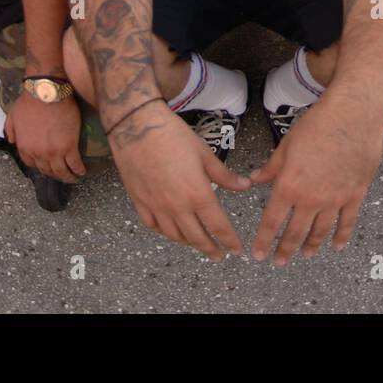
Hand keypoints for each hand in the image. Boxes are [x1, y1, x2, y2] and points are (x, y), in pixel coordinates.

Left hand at [8, 92, 85, 182]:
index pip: (31, 164)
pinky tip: (82, 171)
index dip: (39, 166)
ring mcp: (54, 152)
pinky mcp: (70, 146)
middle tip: (61, 174)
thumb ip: (10, 130)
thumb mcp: (12, 116)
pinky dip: (78, 169)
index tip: (45, 166)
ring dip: (67, 176)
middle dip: (54, 174)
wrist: (46, 93)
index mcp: (25, 147)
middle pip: (47, 170)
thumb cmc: (30, 101)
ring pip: (61, 171)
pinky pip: (75, 164)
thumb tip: (12, 140)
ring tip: (72, 177)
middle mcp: (38, 153)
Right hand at [110, 101, 249, 260]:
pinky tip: (171, 231)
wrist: (137, 127)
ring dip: (189, 243)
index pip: (218, 226)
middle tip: (219, 255)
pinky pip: (153, 226)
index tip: (237, 250)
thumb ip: (225, 175)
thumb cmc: (173, 136)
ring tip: (198, 244)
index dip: (229, 241)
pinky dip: (165, 233)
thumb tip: (245, 186)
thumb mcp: (204, 154)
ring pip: (175, 236)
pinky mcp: (140, 202)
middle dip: (211, 249)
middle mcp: (177, 206)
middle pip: (197, 238)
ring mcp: (156, 206)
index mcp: (198, 194)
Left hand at [250, 90, 382, 264]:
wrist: (352, 116)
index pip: (272, 221)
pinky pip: (347, 222)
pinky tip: (337, 246)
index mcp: (289, 185)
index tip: (258, 255)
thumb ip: (271, 168)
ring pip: (320, 231)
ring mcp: (335, 199)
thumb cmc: (317, 125)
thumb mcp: (286, 145)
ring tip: (305, 255)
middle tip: (279, 261)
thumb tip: (255, 179)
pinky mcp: (355, 195)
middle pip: (295, 232)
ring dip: (311, 246)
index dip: (264, 240)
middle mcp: (311, 198)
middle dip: (285, 249)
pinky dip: (342, 236)